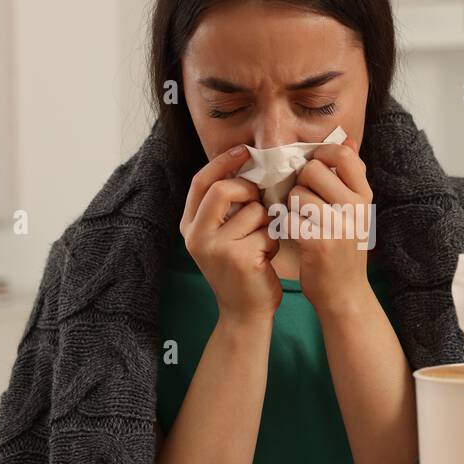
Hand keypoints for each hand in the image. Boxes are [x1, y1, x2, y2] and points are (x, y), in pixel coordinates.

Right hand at [179, 144, 281, 325]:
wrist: (245, 312)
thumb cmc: (240, 269)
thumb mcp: (222, 235)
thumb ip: (226, 207)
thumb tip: (246, 164)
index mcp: (189, 226)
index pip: (201, 181)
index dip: (223, 162)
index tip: (243, 150)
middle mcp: (196, 236)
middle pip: (223, 189)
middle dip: (249, 190)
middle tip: (259, 202)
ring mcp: (216, 248)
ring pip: (253, 211)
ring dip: (265, 224)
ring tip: (261, 244)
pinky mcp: (240, 259)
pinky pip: (267, 231)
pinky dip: (274, 241)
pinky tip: (266, 258)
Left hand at [287, 136, 375, 318]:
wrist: (344, 294)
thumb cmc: (343, 248)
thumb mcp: (355, 210)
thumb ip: (350, 176)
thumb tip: (348, 137)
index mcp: (365, 196)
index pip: (343, 154)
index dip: (320, 153)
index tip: (311, 167)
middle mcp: (356, 208)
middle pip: (313, 170)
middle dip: (300, 182)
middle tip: (302, 201)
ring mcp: (339, 226)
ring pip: (297, 193)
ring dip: (289, 206)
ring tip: (298, 220)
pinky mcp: (319, 243)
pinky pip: (288, 218)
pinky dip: (282, 225)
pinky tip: (289, 234)